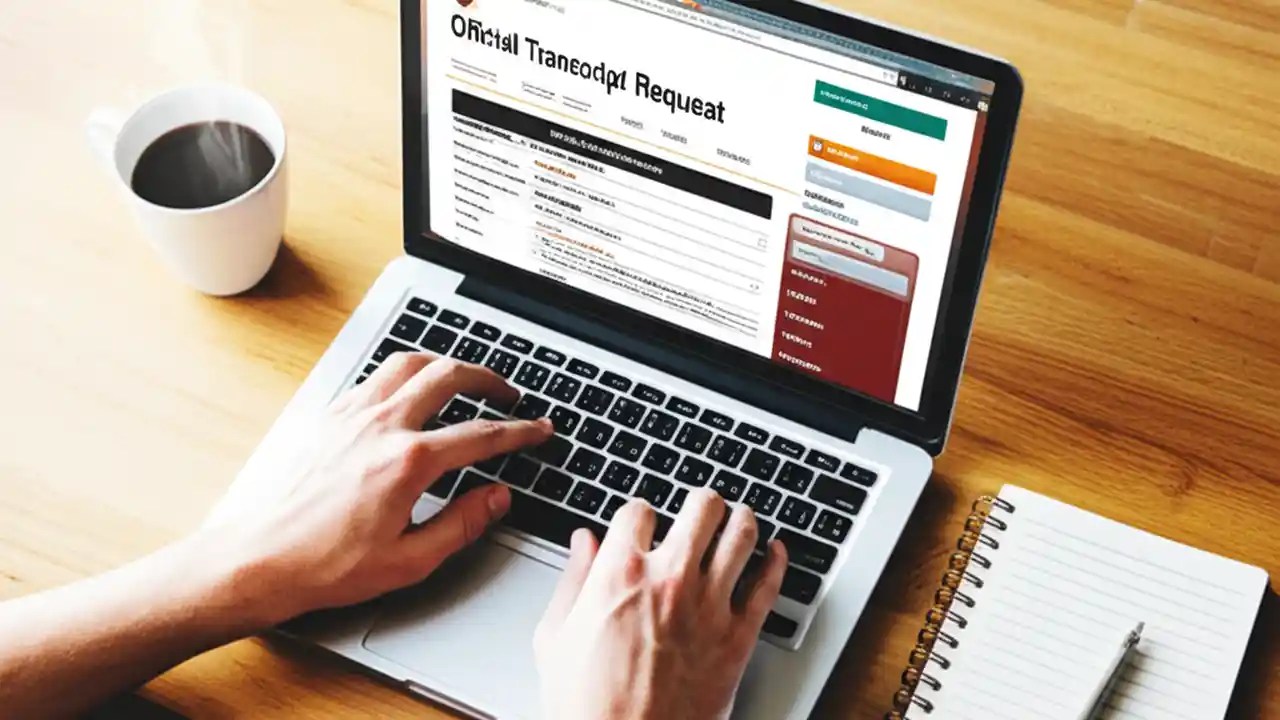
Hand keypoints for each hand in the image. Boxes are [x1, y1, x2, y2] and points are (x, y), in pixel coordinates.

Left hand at [216, 352, 552, 625]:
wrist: (260, 560)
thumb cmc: (326, 565)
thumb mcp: (410, 560)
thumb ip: (463, 523)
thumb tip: (497, 498)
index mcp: (407, 462)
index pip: (481, 434)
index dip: (520, 431)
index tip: (539, 430)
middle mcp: (380, 426)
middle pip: (448, 376)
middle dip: (488, 379)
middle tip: (509, 394)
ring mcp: (350, 415)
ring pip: (409, 362)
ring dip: (445, 364)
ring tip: (464, 377)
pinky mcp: (328, 416)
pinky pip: (375, 376)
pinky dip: (404, 374)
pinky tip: (409, 390)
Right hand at [534, 490, 787, 719]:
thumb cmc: (586, 707)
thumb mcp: (555, 638)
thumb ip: (572, 580)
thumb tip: (581, 544)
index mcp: (619, 573)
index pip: (639, 510)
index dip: (640, 514)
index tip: (642, 524)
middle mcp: (670, 579)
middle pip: (702, 506)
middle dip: (700, 504)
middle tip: (700, 511)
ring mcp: (709, 605)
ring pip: (742, 534)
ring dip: (740, 520)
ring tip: (738, 520)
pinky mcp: (739, 637)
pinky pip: (770, 584)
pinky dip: (777, 561)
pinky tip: (774, 552)